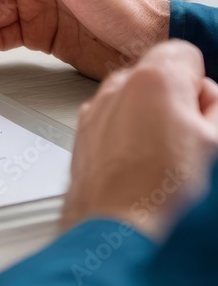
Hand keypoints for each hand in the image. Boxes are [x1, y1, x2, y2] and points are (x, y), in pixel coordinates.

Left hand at [61, 41, 217, 238]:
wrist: (119, 232)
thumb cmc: (164, 196)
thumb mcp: (217, 144)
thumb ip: (216, 107)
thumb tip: (209, 99)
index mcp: (155, 80)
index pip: (184, 52)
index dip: (200, 83)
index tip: (203, 109)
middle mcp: (116, 89)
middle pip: (156, 75)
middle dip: (175, 99)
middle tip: (189, 139)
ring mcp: (94, 112)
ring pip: (132, 99)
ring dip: (149, 118)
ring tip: (163, 160)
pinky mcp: (81, 135)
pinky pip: (112, 122)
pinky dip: (126, 135)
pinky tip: (140, 167)